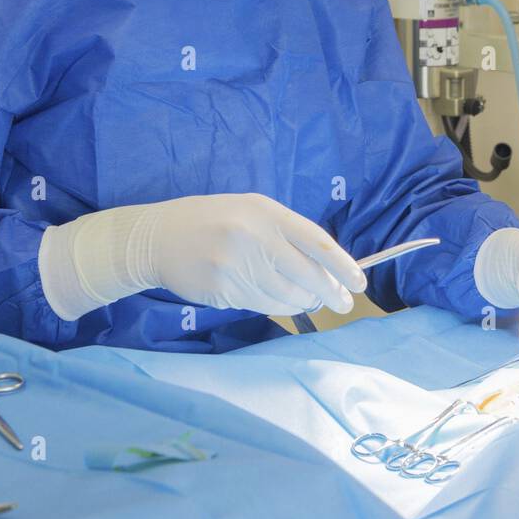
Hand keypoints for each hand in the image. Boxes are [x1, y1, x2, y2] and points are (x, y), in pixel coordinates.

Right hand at [148, 193, 366, 315]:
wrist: (160, 236)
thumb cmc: (214, 219)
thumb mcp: (251, 210)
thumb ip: (284, 233)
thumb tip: (325, 268)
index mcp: (265, 212)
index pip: (316, 241)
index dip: (342, 265)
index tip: (359, 282)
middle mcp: (253, 237)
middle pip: (306, 275)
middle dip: (329, 292)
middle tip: (342, 303)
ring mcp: (236, 266)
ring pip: (286, 296)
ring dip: (303, 302)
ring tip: (308, 301)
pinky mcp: (222, 291)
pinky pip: (262, 305)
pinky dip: (278, 307)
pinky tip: (282, 303)